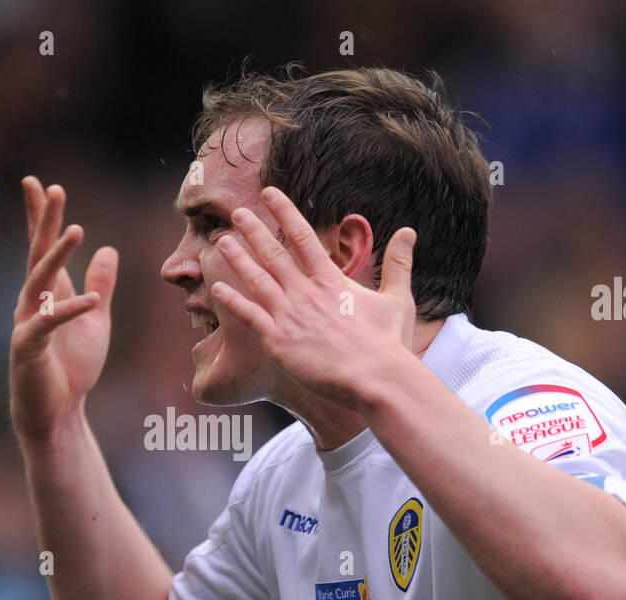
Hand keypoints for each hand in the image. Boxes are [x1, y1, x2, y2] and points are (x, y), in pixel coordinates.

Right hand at [9, 177, 117, 439]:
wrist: (57, 412)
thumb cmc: (72, 368)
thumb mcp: (96, 320)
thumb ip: (100, 286)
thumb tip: (107, 250)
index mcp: (48, 291)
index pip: (43, 247)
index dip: (43, 217)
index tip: (43, 184)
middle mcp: (33, 301)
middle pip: (37, 253)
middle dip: (45, 221)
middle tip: (52, 188)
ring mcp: (27, 322)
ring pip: (40, 280)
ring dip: (57, 255)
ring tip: (76, 230)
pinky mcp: (28, 347)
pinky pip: (49, 323)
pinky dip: (70, 310)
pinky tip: (90, 300)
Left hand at [210, 185, 417, 409]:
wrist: (376, 379)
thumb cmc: (389, 344)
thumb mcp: (398, 299)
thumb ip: (399, 264)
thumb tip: (409, 232)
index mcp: (331, 280)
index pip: (303, 237)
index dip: (284, 212)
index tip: (269, 194)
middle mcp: (306, 293)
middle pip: (273, 253)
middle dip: (253, 230)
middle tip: (236, 212)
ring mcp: (290, 316)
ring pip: (256, 280)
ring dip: (237, 259)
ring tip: (221, 242)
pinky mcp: (278, 341)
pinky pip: (249, 316)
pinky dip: (232, 301)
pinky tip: (216, 288)